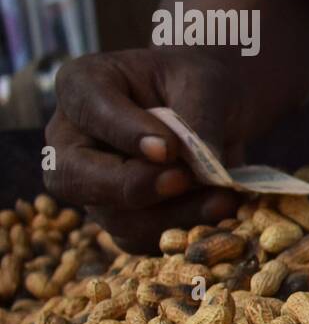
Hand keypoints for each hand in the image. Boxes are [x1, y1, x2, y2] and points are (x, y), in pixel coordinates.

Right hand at [44, 49, 257, 252]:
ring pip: (111, 216)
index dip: (124, 133)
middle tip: (182, 180)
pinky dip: (179, 232)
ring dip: (169, 216)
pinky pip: (138, 239)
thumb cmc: (199, 85)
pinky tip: (217, 213)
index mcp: (82, 86)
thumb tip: (204, 163)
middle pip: (73, 176)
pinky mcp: (119, 216)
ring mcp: (90, 183)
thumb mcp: (205, 85)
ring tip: (221, 200)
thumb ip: (199, 118)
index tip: (168, 148)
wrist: (213, 108)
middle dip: (130, 186)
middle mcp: (72, 138)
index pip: (88, 110)